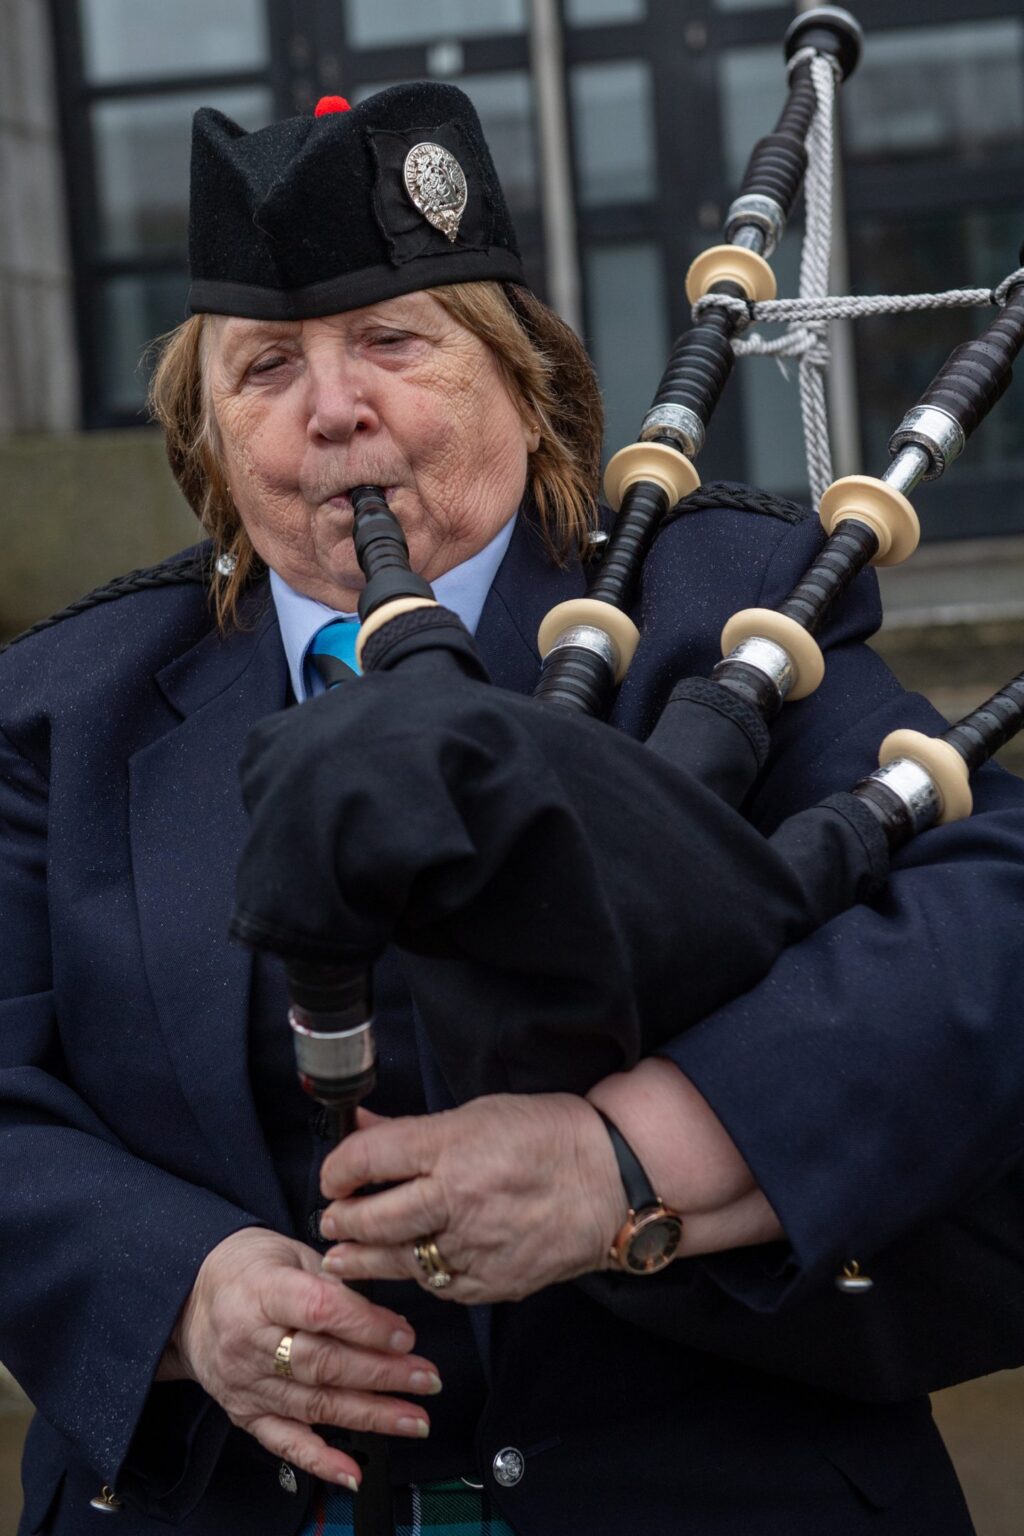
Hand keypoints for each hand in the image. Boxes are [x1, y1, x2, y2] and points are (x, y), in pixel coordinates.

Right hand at [163, 1228, 441, 1488]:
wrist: (189, 1299)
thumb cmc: (248, 1269)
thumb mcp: (291, 1253)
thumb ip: (335, 1282)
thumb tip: (387, 1316)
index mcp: (262, 1292)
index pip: (320, 1311)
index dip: (366, 1325)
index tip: (405, 1335)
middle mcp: (250, 1343)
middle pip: (324, 1364)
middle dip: (382, 1375)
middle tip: (425, 1379)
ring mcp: (247, 1384)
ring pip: (315, 1405)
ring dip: (371, 1416)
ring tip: (414, 1419)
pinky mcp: (246, 1414)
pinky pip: (286, 1443)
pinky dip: (322, 1461)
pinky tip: (355, 1471)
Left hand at [319, 1095, 624, 1303]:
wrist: (616, 1181)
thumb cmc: (551, 1136)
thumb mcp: (480, 1114)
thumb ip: (414, 1129)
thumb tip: (361, 1126)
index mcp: (452, 1145)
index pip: (368, 1159)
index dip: (337, 1169)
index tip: (332, 1176)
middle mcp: (457, 1197)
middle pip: (372, 1217)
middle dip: (340, 1220)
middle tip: (330, 1219)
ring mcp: (475, 1245)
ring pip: (398, 1261)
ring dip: (362, 1258)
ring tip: (342, 1257)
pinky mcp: (492, 1282)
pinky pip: (438, 1286)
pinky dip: (418, 1277)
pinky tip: (406, 1268)